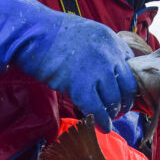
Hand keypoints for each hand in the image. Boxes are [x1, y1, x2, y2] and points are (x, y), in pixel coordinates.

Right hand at [0, 0, 136, 131]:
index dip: (126, 82)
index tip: (122, 93)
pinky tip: (102, 127)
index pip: (130, 65)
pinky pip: (98, 109)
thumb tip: (107, 70)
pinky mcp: (81, 84)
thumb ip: (99, 48)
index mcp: (110, 39)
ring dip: (112, 112)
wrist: (29, 32)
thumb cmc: (50, 33)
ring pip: (114, 99)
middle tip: (118, 110)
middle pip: (127, 85)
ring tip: (108, 118)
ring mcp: (97, 69)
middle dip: (124, 101)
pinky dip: (102, 121)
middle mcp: (108, 53)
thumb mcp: (85, 33)